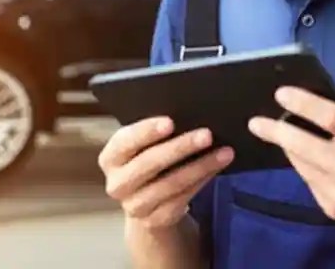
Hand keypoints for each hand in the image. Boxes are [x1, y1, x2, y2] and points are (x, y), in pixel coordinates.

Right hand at [98, 116, 233, 228]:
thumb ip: (154, 132)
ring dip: (200, 166)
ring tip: (224, 152)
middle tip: (207, 134)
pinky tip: (217, 168)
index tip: (170, 121)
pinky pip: (182, 199)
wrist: (145, 201)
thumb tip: (186, 114)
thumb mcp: (142, 146)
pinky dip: (202, 181)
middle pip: (149, 164)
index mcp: (110, 157)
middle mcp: (117, 184)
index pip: (125, 141)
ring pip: (170, 184)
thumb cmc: (147, 159)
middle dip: (180, 147)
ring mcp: (135, 206)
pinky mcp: (155, 221)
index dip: (146, 131)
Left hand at [247, 88, 334, 227]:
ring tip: (284, 136)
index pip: (330, 118)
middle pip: (303, 146)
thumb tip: (316, 107)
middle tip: (256, 122)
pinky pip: (309, 181)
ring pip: (301, 165)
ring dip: (291, 149)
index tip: (281, 94)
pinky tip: (310, 159)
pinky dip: (306, 167)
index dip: (302, 104)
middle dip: (275, 131)